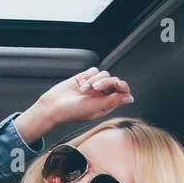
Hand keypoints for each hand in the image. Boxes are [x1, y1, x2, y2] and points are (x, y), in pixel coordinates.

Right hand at [15, 68, 134, 143]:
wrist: (53, 106)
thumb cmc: (72, 112)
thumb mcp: (95, 107)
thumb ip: (113, 101)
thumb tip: (130, 98)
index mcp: (106, 104)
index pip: (122, 92)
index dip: (122, 86)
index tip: (117, 84)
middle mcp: (101, 95)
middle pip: (113, 81)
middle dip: (105, 82)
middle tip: (95, 88)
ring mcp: (93, 86)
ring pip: (104, 74)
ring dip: (94, 80)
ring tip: (83, 90)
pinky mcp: (84, 78)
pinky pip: (93, 70)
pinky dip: (88, 76)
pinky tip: (80, 85)